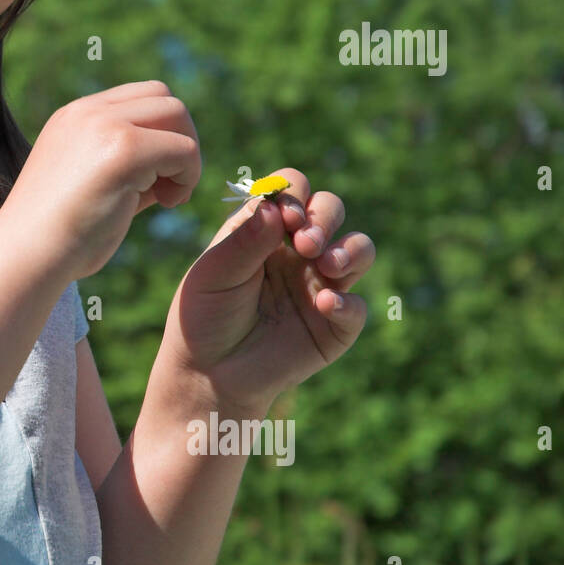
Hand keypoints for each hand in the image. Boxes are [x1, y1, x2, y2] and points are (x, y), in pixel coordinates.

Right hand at [0, 79, 201, 282]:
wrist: (26, 256)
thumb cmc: (57, 237)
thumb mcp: (89, 184)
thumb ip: (128, 165)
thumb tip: (176, 164)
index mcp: (75, 117)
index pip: (139, 98)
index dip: (160, 133)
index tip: (154, 178)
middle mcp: (87, 112)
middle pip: (163, 97)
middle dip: (180, 138)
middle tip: (169, 186)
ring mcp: (104, 126)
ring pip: (177, 114)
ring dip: (186, 156)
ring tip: (167, 196)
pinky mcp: (123, 150)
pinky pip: (184, 149)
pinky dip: (188, 177)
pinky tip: (166, 204)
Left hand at [154, 168, 375, 414]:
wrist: (208, 374)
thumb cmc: (204, 316)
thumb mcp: (214, 274)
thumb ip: (245, 240)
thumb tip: (276, 207)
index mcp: (265, 230)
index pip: (292, 190)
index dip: (294, 194)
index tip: (285, 217)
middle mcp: (297, 251)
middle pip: (331, 209)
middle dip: (325, 217)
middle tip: (306, 244)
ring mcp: (319, 284)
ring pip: (359, 249)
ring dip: (351, 249)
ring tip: (328, 264)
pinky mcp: (334, 324)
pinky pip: (357, 306)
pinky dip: (346, 303)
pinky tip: (324, 304)